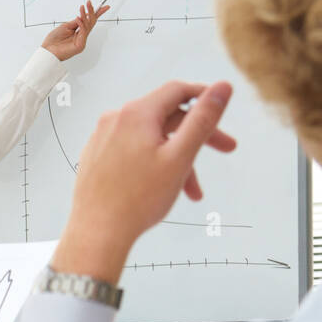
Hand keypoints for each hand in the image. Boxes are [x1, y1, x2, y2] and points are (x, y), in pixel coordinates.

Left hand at [42, 0, 109, 61]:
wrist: (47, 50)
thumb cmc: (54, 40)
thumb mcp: (65, 26)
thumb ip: (76, 22)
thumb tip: (83, 15)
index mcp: (78, 33)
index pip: (90, 22)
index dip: (97, 14)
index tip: (104, 6)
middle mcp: (81, 37)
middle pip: (91, 23)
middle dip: (92, 11)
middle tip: (90, 3)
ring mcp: (81, 42)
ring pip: (88, 26)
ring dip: (85, 15)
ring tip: (82, 7)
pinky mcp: (80, 46)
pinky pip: (83, 32)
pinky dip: (81, 24)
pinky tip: (78, 18)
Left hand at [53, 79, 236, 282]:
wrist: (97, 234)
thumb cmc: (138, 200)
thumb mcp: (180, 157)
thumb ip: (203, 120)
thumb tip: (223, 87)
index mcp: (136, 114)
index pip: (178, 91)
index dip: (205, 97)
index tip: (222, 108)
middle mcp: (115, 120)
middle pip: (166, 117)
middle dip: (197, 135)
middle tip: (226, 149)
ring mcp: (102, 139)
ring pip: (150, 139)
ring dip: (175, 158)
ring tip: (191, 190)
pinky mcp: (96, 158)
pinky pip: (131, 152)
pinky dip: (152, 164)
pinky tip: (161, 188)